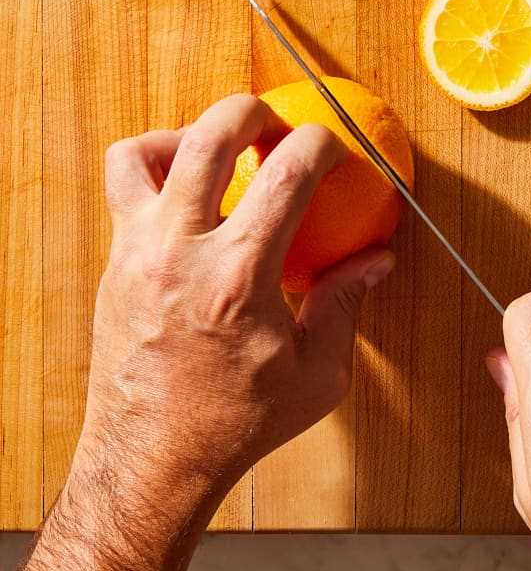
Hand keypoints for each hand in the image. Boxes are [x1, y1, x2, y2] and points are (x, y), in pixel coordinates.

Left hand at [9, 94, 393, 570]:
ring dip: (187, 134)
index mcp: (238, 276)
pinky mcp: (115, 262)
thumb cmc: (234, 423)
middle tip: (274, 127)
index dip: (321, 143)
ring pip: (143, 151)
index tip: (333, 148)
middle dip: (252, 111)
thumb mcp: (316, 374)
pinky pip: (124, 188)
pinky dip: (155, 169)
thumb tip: (376, 261)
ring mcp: (137, 252)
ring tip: (218, 154)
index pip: (287, 173)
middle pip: (209, 134)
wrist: (152, 459)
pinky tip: (187, 195)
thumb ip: (346, 303)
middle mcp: (179, 251)